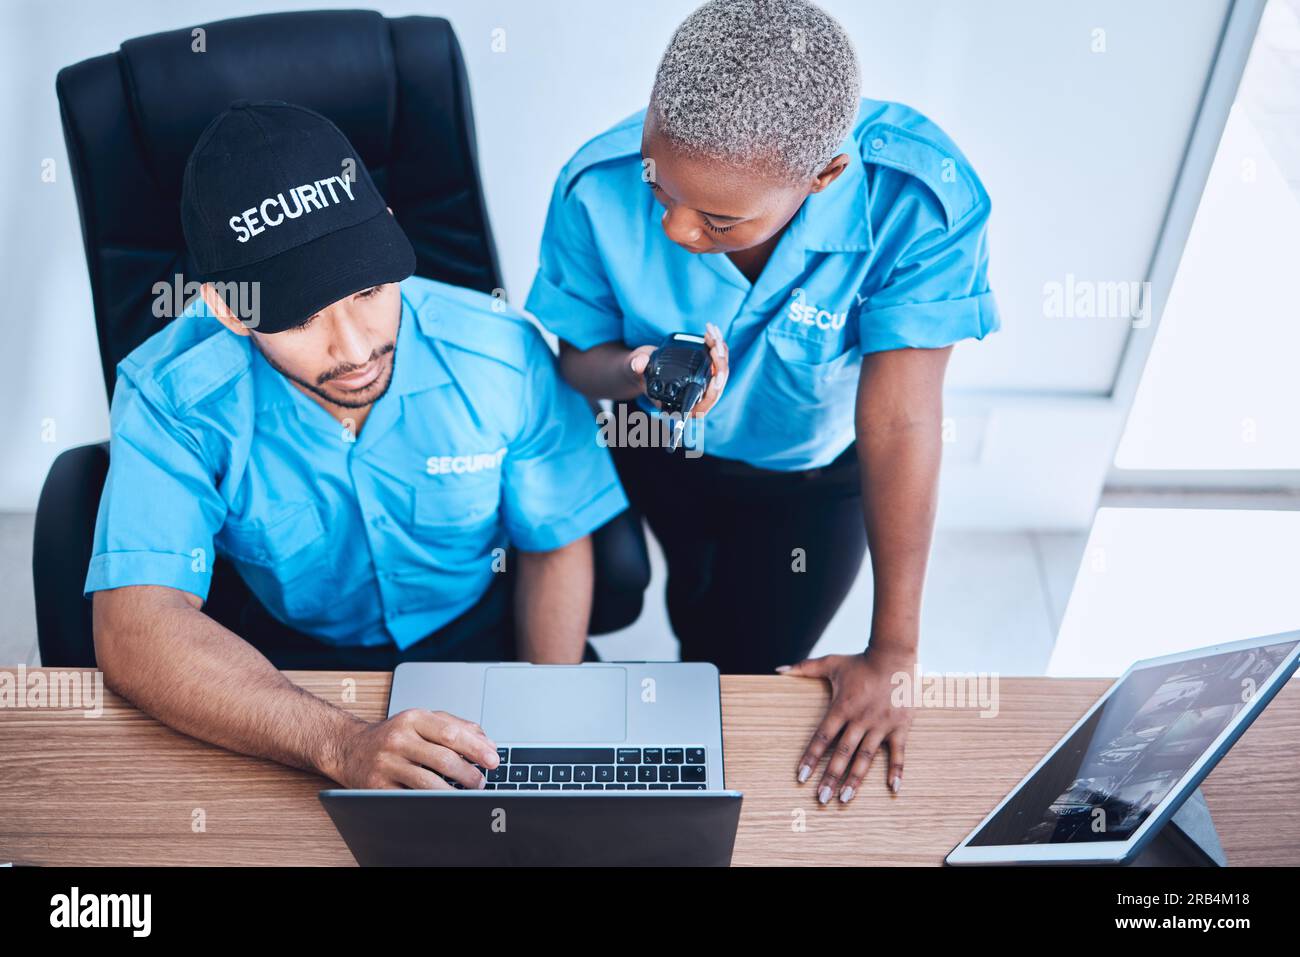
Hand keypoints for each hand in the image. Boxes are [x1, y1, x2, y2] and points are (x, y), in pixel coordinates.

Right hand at [328, 709, 499, 789]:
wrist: (349, 748)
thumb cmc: (394, 735)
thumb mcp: (423, 721)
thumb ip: (457, 727)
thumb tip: (487, 744)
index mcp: (413, 719)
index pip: (451, 733)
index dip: (476, 748)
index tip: (494, 760)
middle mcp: (398, 739)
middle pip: (442, 759)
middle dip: (468, 773)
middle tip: (482, 782)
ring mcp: (386, 764)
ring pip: (427, 782)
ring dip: (454, 791)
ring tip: (468, 794)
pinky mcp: (377, 787)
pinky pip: (410, 797)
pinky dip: (431, 802)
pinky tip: (444, 802)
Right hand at [626, 323, 729, 417]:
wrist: (644, 365)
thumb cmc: (640, 372)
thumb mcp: (635, 368)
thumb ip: (636, 366)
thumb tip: (638, 364)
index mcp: (680, 404)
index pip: (703, 406)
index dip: (712, 394)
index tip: (716, 378)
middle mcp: (694, 396)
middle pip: (718, 385)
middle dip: (720, 364)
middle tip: (713, 345)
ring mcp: (702, 384)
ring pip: (721, 371)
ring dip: (720, 351)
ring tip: (710, 334)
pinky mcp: (705, 371)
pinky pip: (718, 361)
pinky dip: (718, 346)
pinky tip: (711, 333)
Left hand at [779, 646, 913, 803]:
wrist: (894, 654)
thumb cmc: (860, 661)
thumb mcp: (830, 663)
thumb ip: (803, 668)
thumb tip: (778, 669)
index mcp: (841, 707)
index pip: (822, 738)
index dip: (811, 758)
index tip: (801, 777)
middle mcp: (860, 719)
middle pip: (842, 753)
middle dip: (830, 777)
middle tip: (822, 798)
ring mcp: (881, 724)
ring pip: (866, 757)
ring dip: (855, 779)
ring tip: (845, 798)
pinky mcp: (900, 726)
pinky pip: (899, 753)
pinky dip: (897, 771)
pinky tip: (893, 788)